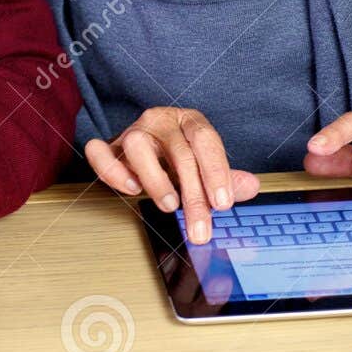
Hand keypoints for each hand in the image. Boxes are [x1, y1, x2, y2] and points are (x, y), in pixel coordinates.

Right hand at [84, 107, 260, 242]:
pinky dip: (113, 171)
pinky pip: (100, 152)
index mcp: (189, 121)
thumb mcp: (206, 166)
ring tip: (169, 205)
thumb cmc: (179, 157)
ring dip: (156, 180)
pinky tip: (132, 189)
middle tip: (200, 229)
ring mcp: (133, 132)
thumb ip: (227, 179)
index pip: (205, 139)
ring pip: (138, 145)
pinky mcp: (110, 147)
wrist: (149, 145)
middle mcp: (161, 121)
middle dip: (193, 195)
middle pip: (179, 152)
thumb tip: (251, 186)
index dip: (215, 171)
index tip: (222, 204)